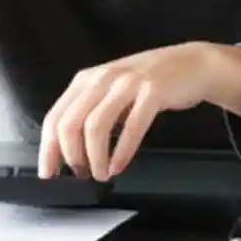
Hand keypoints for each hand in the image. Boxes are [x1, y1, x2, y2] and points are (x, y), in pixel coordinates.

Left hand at [38, 42, 240, 180]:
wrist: (193, 64)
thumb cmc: (149, 83)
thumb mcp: (111, 91)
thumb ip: (91, 113)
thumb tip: (70, 153)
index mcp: (86, 80)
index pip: (54, 117)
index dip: (48, 150)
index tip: (48, 175)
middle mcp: (101, 79)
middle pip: (69, 123)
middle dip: (70, 156)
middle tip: (80, 176)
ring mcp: (126, 84)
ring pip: (95, 126)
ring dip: (95, 157)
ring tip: (101, 175)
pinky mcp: (152, 92)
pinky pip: (131, 127)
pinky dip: (122, 152)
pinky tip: (119, 166)